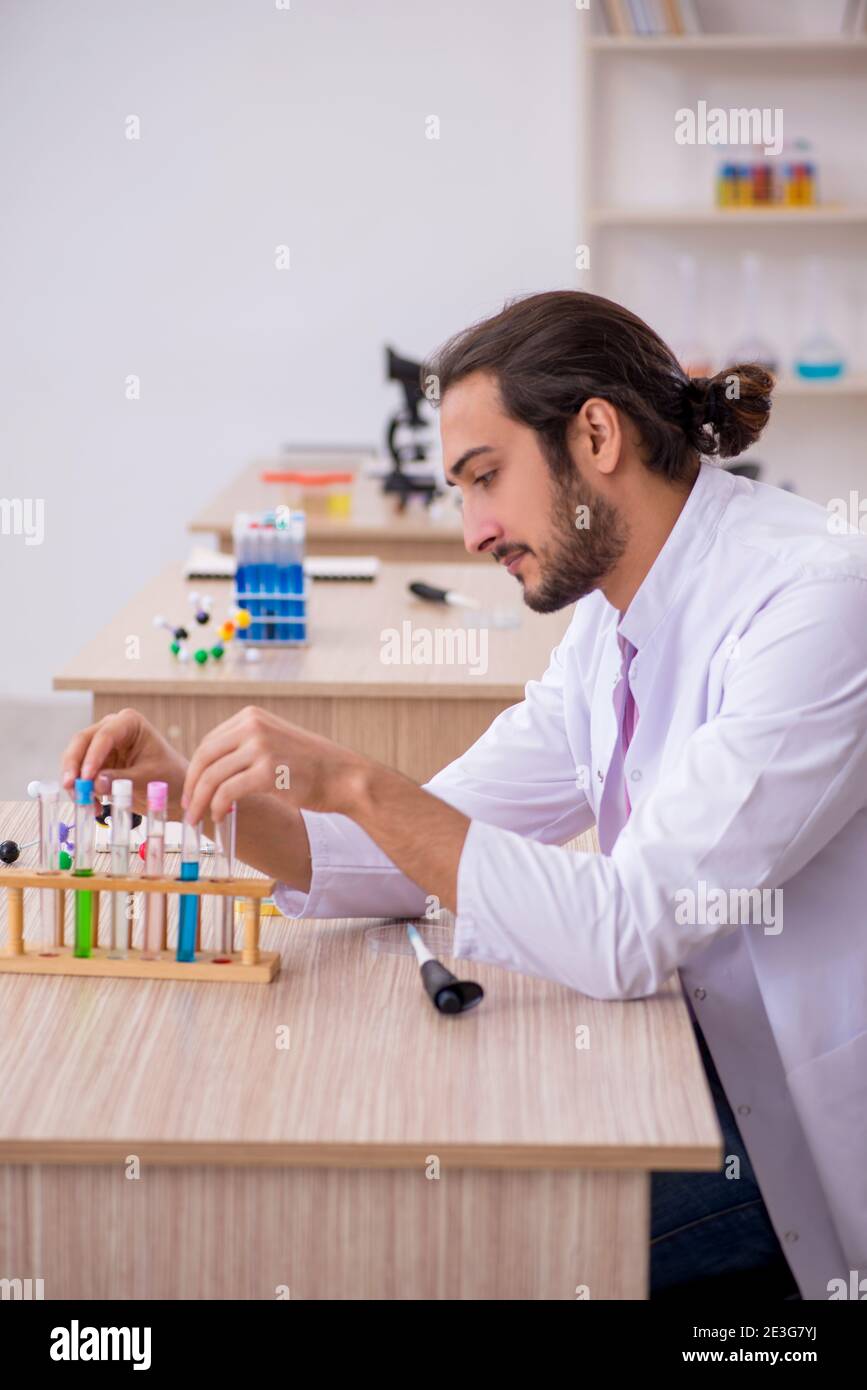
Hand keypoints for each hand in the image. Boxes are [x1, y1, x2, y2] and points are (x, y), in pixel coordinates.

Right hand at [60, 708, 188, 816]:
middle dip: (74, 765)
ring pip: (76, 759)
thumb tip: (95, 783)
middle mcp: (111, 729)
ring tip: (85, 804)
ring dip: (76, 782)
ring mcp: (101, 746)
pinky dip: (81, 791)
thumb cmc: (169, 777)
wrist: (173, 790)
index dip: (92, 755)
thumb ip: (123, 779)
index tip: (87, 777)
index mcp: (129, 723)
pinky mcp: (96, 764)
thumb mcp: (149, 778)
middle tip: (69, 787)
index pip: (105, 735)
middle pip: (82, 742)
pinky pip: (80, 775)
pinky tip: (93, 807)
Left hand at [181, 705, 366, 825]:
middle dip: (191, 786)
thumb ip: (245, 749)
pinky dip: (217, 806)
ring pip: (212, 776)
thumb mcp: (274, 743)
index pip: (209, 743)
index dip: (195, 770)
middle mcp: (253, 726)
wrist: (344, 776)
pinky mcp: (267, 771)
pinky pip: (227, 791)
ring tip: (198, 818)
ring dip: (200, 801)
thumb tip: (211, 772)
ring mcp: (260, 747)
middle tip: (188, 809)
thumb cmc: (311, 767)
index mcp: (251, 717)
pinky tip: (220, 816)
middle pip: (205, 758)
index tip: (191, 791)